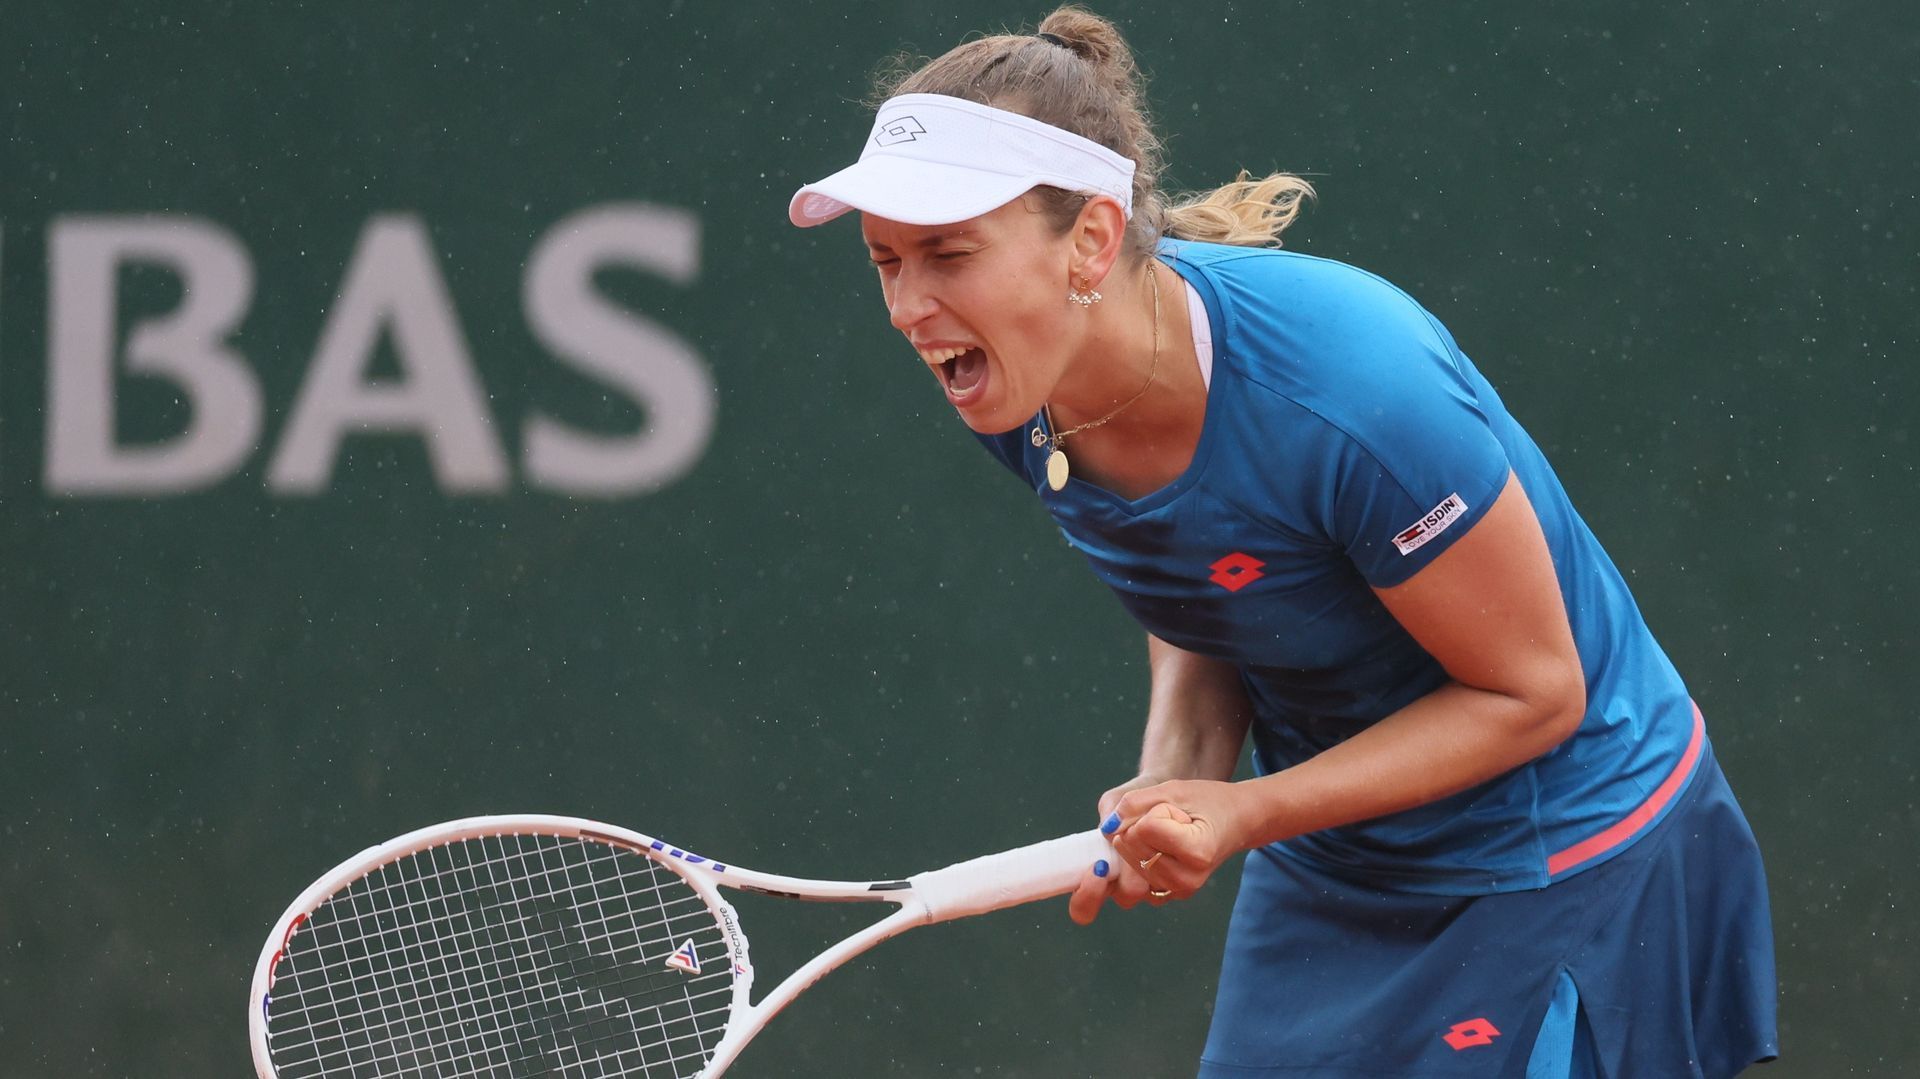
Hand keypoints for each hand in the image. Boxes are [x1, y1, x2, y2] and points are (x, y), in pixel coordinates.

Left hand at [1069, 778, 1250, 924]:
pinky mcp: (1166, 895)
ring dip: (1138, 842)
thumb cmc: (1207, 801)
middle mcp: (1187, 879)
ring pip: (1126, 861)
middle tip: (1173, 822)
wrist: (1234, 822)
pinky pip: (1131, 877)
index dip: (1154, 810)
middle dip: (1142, 825)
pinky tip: (1156, 849)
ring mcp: (1177, 891)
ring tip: (1168, 836)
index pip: (1145, 828)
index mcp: (1197, 852)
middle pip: (1131, 845)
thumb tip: (1107, 827)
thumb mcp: (1173, 789)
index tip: (1178, 811)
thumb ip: (1136, 802)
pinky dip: (1134, 859)